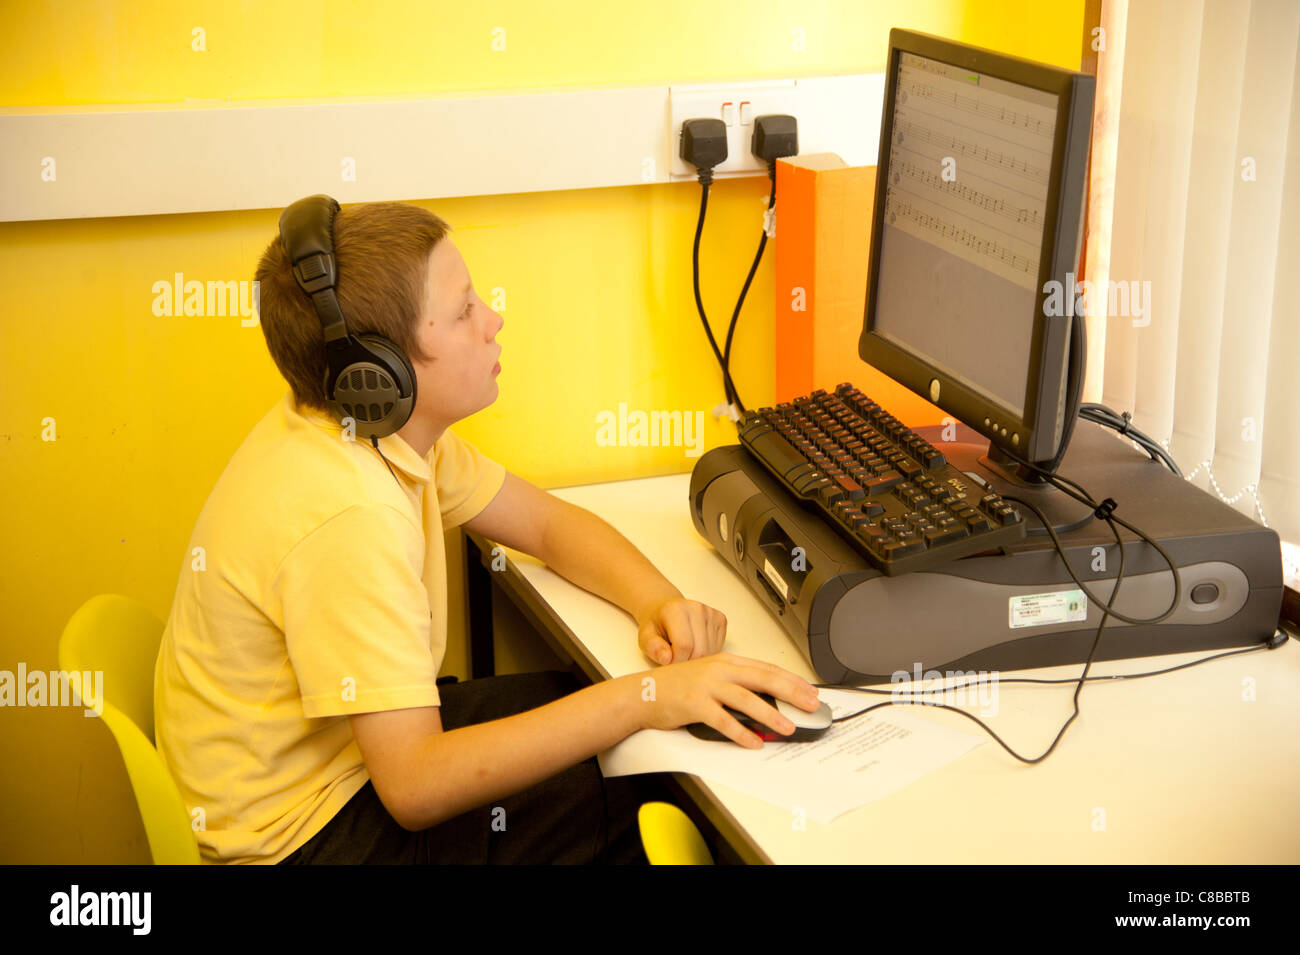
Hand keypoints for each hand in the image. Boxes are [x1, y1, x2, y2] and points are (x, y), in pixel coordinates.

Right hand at [634, 652, 820, 748]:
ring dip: (770, 715)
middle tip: (810, 704)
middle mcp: (719, 670)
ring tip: (787, 727)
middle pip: (763, 679)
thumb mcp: (710, 677)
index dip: (791, 679)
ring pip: (746, 699)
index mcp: (726, 662)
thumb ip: (735, 684)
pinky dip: (740, 733)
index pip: (766, 668)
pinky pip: (723, 720)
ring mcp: (706, 686)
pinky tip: (753, 742)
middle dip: (791, 692)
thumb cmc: (676, 687)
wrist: (643, 693)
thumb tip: (765, 700)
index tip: (809, 690)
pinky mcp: (694, 704)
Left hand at [636, 597, 725, 664]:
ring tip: (684, 651)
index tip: (668, 661)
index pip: (684, 645)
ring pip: (711, 651)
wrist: (666, 609)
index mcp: (675, 610)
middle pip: (700, 650)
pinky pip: (718, 647)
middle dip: (688, 662)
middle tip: (676, 658)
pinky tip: (695, 646)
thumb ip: (653, 648)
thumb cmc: (656, 625)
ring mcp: (711, 613)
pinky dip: (707, 653)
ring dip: (697, 659)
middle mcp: (696, 608)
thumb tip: (666, 659)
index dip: (676, 660)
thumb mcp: (645, 637)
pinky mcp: (721, 619)